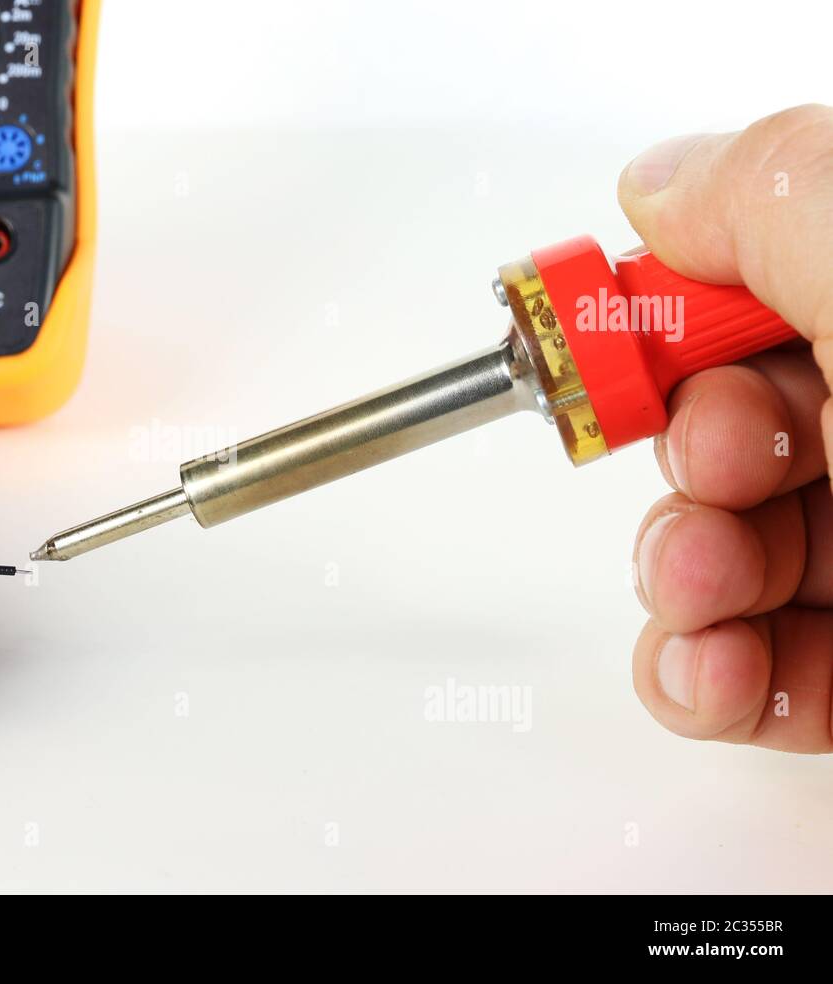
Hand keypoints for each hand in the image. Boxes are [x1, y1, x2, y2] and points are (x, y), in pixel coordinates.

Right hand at [620, 105, 832, 751]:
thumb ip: (764, 187)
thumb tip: (659, 188)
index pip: (760, 302)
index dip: (672, 328)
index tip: (621, 356)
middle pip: (747, 439)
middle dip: (689, 468)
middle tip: (713, 475)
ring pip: (743, 559)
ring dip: (681, 581)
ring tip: (699, 591)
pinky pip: (776, 667)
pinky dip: (716, 676)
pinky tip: (714, 670)